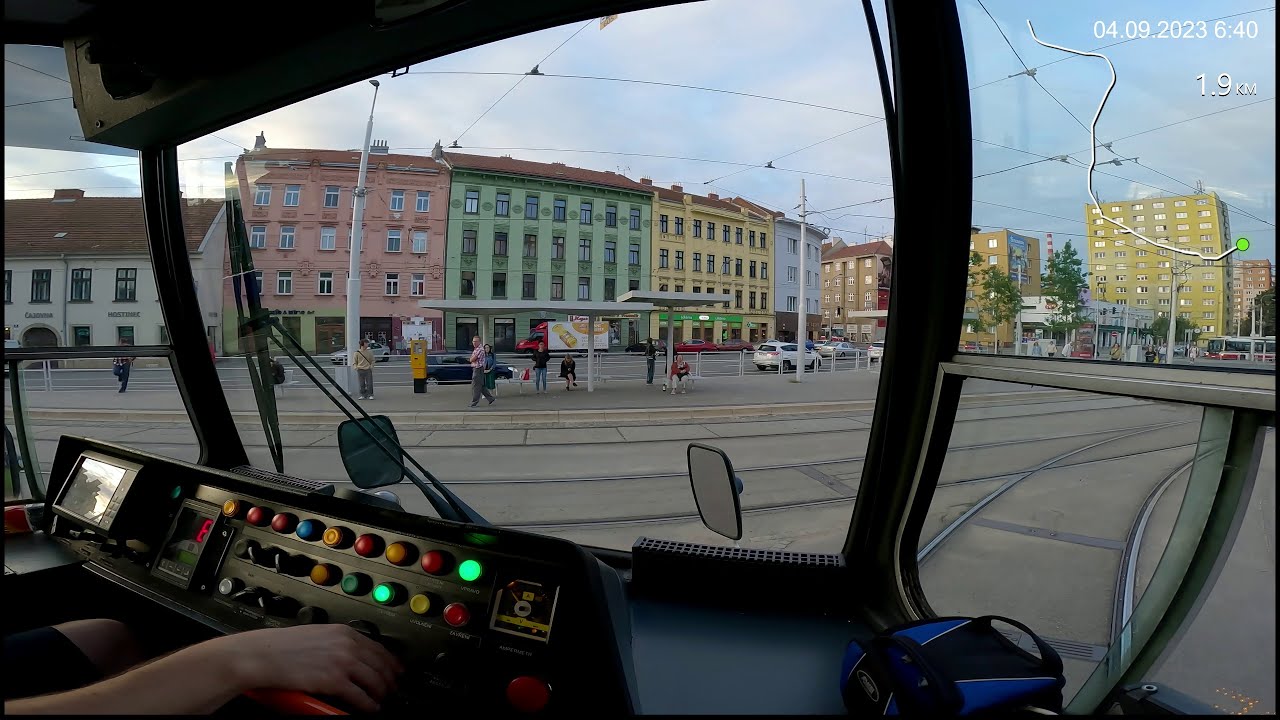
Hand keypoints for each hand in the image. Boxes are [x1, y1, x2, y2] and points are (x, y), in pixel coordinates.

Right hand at [218, 624, 403, 711]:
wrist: (262, 655)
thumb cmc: (282, 646)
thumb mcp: (318, 635)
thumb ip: (338, 643)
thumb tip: (353, 654)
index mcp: (344, 632)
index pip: (379, 648)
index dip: (392, 663)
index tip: (397, 670)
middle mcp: (347, 644)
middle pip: (382, 665)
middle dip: (391, 680)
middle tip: (393, 690)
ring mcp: (342, 662)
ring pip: (376, 681)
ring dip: (382, 694)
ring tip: (382, 701)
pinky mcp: (334, 680)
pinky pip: (361, 696)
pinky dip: (370, 705)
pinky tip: (371, 709)